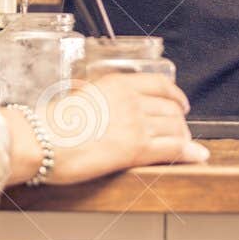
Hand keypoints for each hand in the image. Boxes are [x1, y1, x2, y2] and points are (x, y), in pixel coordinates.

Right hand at [34, 72, 207, 184]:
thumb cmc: (50, 124)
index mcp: (117, 83)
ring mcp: (136, 123)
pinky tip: (197, 156)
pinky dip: (190, 152)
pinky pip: (173, 148)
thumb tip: (101, 106)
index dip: (176, 95)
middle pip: (170, 108)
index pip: (159, 85)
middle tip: (180, 132)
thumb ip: (100, 99)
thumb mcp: (80, 97)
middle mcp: (131, 100)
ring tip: (184, 146)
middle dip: (179, 121)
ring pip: (175, 128)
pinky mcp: (136, 148)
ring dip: (183, 138)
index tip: (180, 103)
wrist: (41, 140)